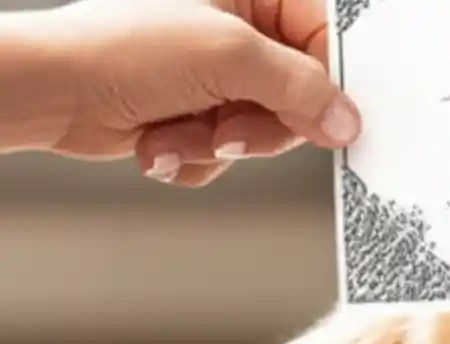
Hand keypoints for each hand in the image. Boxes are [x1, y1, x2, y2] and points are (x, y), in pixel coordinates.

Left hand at [16, 0, 359, 186]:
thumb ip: (301, 88)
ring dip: (222, 143)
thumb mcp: (230, 57)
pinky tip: (163, 140)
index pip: (324, 38)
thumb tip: (346, 120)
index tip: (330, 121)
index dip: (329, 84)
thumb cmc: (122, 48)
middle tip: (230, 130)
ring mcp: (219, 74)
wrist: (50, 90)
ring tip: (181, 132)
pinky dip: (200, 155)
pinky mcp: (199, 112)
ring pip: (266, 129)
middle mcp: (239, 30)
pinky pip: (233, 148)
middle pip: (299, 94)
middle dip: (260, 124)